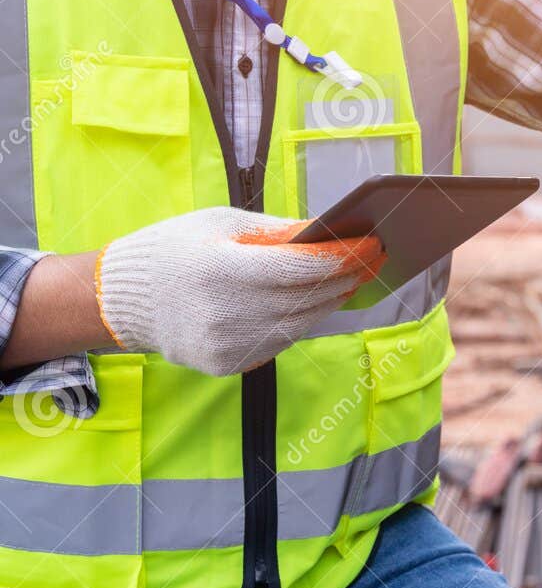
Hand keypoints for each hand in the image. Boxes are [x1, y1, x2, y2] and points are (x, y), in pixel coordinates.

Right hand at [96, 207, 385, 375]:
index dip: (343, 256)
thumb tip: (330, 231)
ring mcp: (227, 344)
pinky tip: (318, 302)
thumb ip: (277, 231)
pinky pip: (281, 341)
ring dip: (332, 300)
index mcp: (221, 269)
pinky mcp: (228, 364)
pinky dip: (303, 320)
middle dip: (347, 276)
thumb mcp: (220, 223)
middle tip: (375, 258)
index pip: (300, 267)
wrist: (121, 300)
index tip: (374, 242)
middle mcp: (225, 312)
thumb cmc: (176, 250)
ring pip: (302, 323)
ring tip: (353, 278)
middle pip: (309, 297)